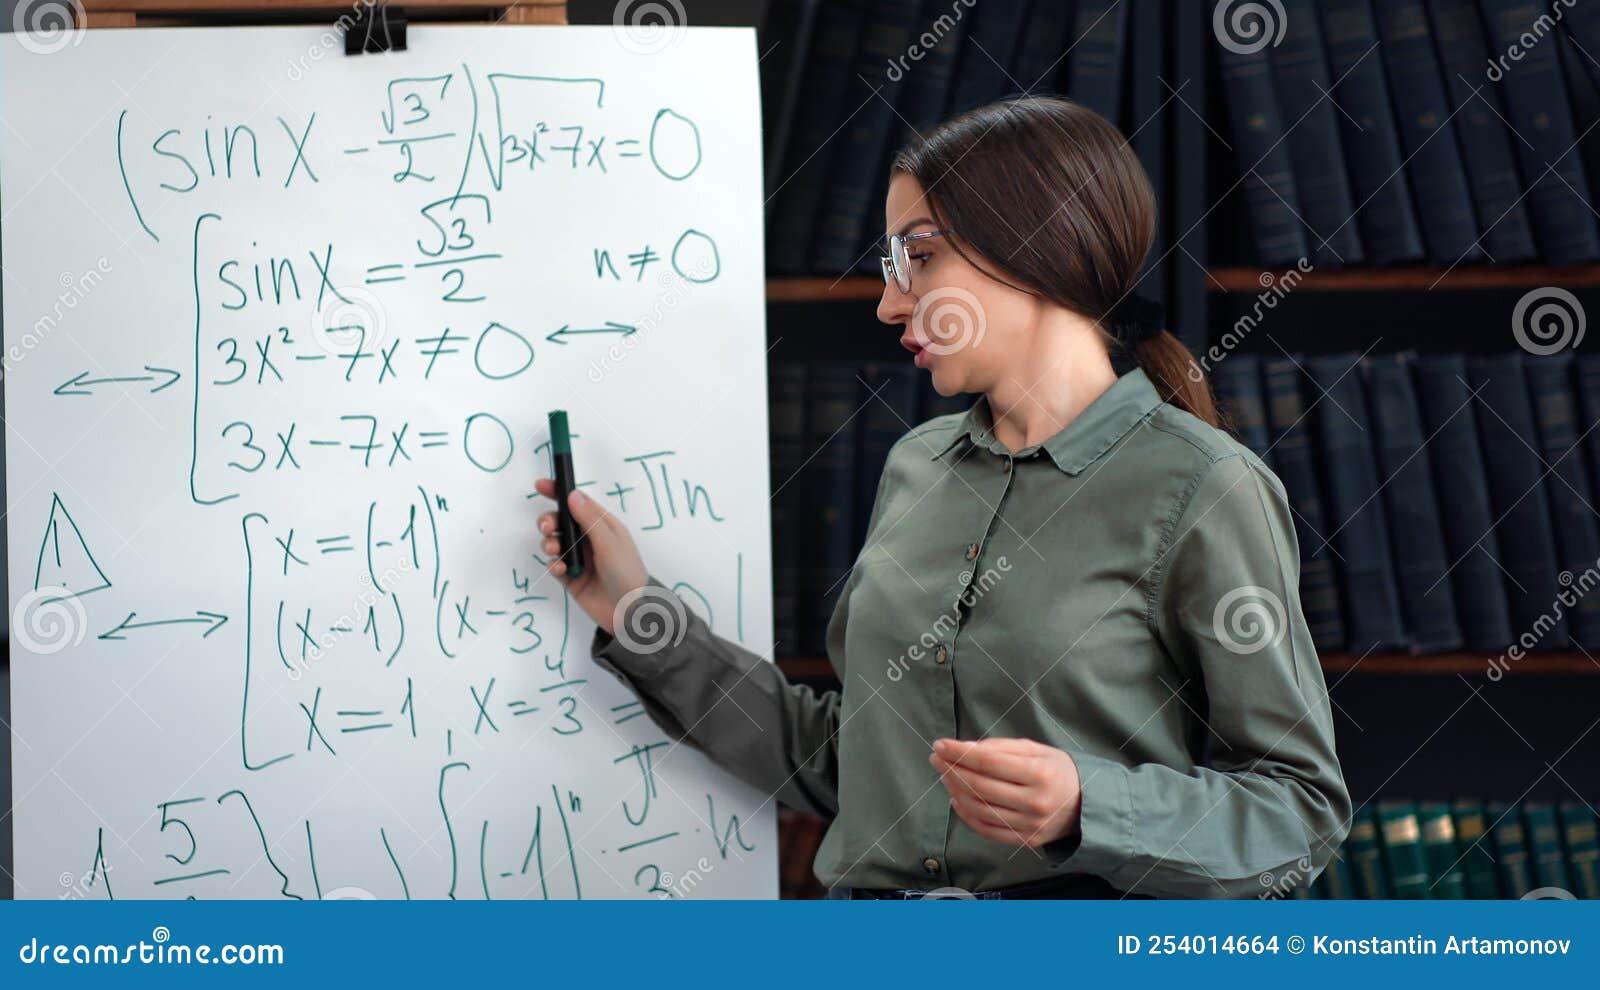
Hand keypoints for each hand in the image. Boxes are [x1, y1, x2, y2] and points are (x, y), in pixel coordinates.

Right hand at [534, 478, 648, 634]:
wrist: (629, 612)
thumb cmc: (627, 572)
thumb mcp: (609, 542)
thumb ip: (589, 519)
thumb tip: (572, 494)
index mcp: (602, 525)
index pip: (578, 503)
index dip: (559, 492)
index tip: (541, 485)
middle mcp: (589, 539)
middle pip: (560, 522)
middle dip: (549, 521)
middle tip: (547, 527)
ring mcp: (579, 558)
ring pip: (554, 542)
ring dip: (549, 542)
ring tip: (554, 549)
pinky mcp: (570, 577)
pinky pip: (554, 564)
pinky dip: (553, 564)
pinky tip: (560, 568)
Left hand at [929, 737, 1082, 847]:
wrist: (1087, 805)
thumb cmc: (1059, 771)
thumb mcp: (1037, 750)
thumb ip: (1001, 748)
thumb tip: (965, 749)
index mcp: (1040, 774)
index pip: (988, 762)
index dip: (959, 753)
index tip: (940, 744)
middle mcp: (1034, 802)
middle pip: (980, 786)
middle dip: (952, 769)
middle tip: (937, 758)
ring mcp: (1029, 825)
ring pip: (979, 808)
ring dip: (955, 790)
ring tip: (945, 775)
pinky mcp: (1024, 840)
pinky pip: (986, 829)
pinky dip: (966, 815)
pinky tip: (956, 799)